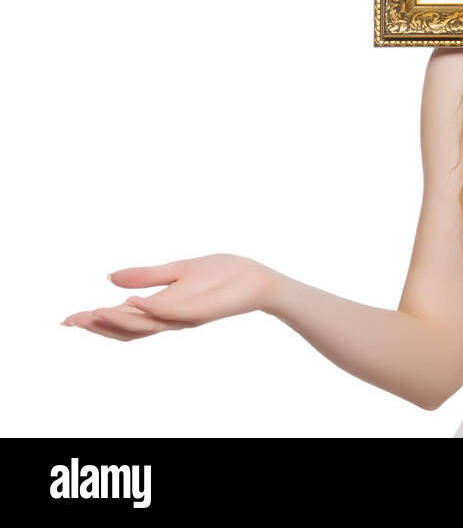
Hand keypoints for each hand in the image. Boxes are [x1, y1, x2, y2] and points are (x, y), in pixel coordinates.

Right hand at [61, 254, 277, 340]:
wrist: (258, 279)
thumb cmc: (222, 273)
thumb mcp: (178, 270)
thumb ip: (147, 276)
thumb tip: (111, 279)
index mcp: (164, 310)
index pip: (124, 321)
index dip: (95, 322)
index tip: (67, 320)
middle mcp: (171, 319)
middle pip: (127, 330)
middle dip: (97, 326)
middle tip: (70, 321)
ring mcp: (184, 317)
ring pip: (144, 325)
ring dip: (117, 320)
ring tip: (92, 313)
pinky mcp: (199, 311)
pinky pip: (169, 313)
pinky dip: (147, 309)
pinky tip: (130, 301)